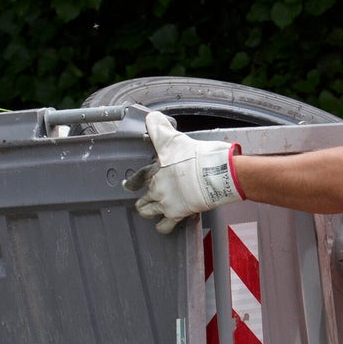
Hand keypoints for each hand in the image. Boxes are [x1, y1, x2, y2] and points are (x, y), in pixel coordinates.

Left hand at [122, 110, 242, 233]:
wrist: (214, 174)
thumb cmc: (196, 156)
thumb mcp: (174, 137)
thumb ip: (159, 127)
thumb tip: (151, 117)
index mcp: (154, 171)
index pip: (137, 179)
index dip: (132, 183)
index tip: (128, 186)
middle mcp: (156, 188)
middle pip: (142, 200)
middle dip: (142, 201)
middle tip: (144, 202)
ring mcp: (165, 203)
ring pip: (148, 213)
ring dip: (149, 213)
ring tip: (152, 212)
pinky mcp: (177, 214)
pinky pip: (164, 226)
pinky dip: (163, 226)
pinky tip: (166, 224)